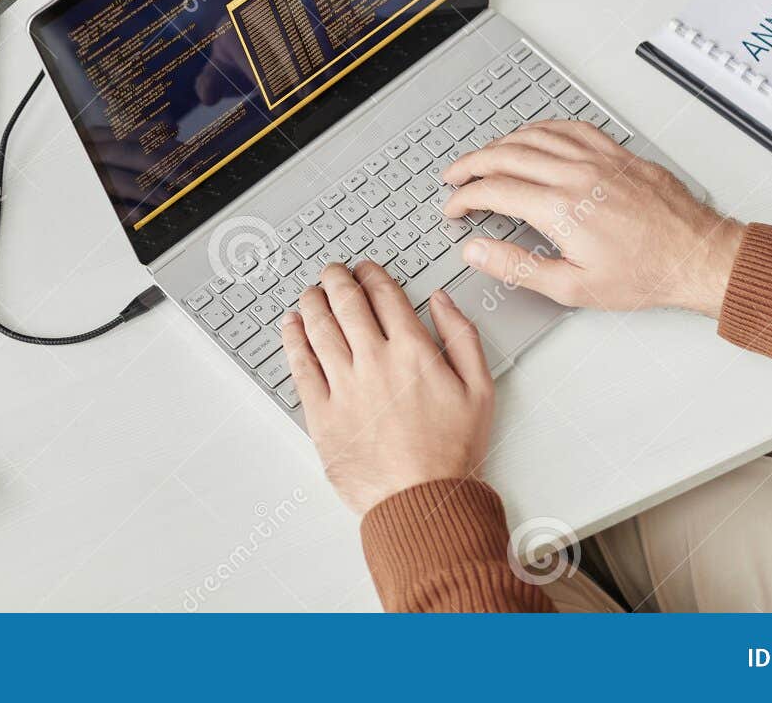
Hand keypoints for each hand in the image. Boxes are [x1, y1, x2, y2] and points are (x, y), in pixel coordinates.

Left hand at [279, 261, 493, 515]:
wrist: (421, 502)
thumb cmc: (452, 452)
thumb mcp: (480, 389)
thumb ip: (462, 337)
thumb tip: (442, 302)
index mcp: (412, 352)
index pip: (384, 296)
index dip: (371, 274)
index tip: (366, 269)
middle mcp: (374, 362)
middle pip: (346, 303)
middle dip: (337, 279)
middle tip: (333, 272)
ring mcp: (344, 387)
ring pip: (319, 328)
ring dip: (312, 302)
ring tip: (311, 293)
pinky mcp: (322, 414)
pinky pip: (300, 367)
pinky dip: (293, 340)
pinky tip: (291, 327)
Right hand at [439, 120, 744, 315]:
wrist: (695, 256)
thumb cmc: (643, 274)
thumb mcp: (573, 286)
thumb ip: (517, 267)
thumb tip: (477, 252)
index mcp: (560, 208)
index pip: (494, 190)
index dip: (464, 198)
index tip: (454, 208)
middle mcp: (575, 175)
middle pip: (505, 155)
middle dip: (471, 164)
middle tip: (455, 177)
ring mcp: (597, 158)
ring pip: (533, 136)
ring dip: (500, 144)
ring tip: (483, 157)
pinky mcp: (616, 153)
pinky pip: (569, 127)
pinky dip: (540, 129)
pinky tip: (531, 136)